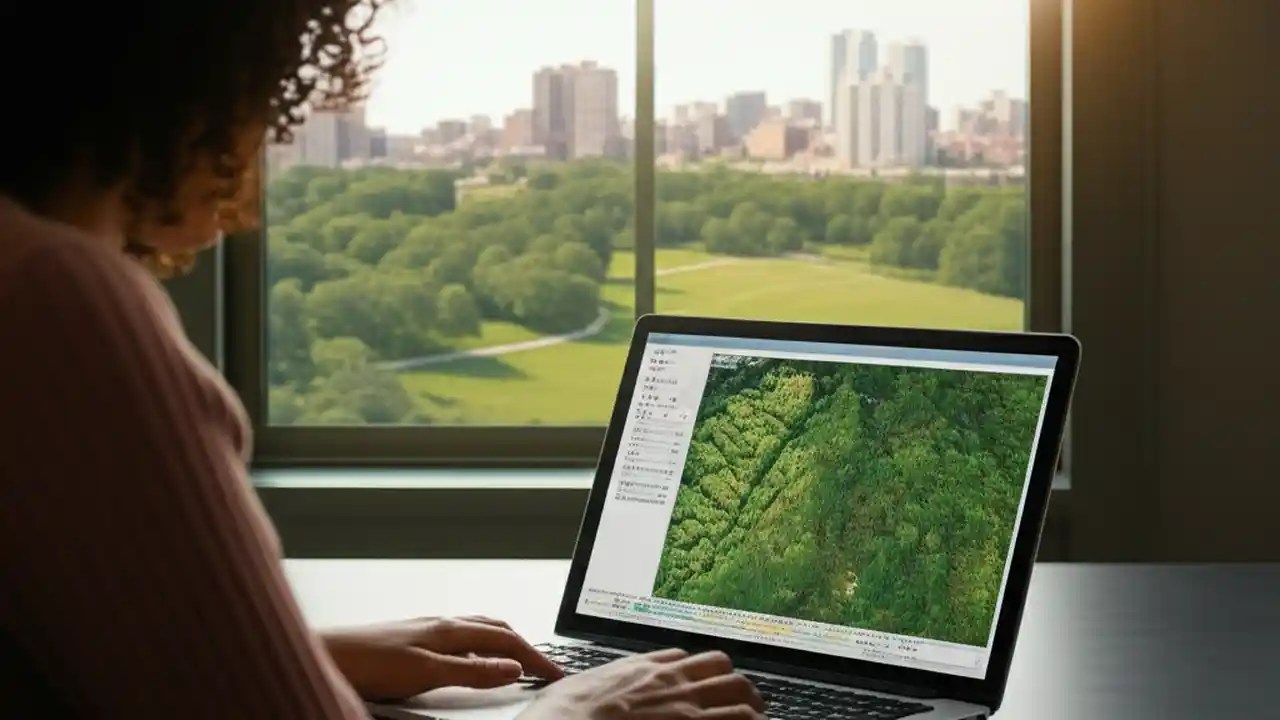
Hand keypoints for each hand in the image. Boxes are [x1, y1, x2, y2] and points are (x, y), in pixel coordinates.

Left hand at [322, 615, 563, 701]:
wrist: (325, 655)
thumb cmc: (367, 662)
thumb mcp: (427, 672)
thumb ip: (472, 670)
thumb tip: (513, 667)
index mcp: (450, 629)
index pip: (506, 639)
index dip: (534, 657)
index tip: (555, 674)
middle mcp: (441, 624)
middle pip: (495, 628)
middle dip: (524, 645)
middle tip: (543, 667)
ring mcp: (425, 630)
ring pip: (476, 632)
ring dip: (502, 643)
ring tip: (516, 660)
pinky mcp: (411, 640)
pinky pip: (458, 640)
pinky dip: (478, 649)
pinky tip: (469, 662)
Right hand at [518, 648, 765, 718]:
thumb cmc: (563, 716)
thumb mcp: (586, 686)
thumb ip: (609, 681)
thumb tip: (604, 685)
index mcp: (644, 669)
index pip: (688, 659)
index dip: (702, 674)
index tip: (706, 689)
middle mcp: (671, 683)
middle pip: (724, 671)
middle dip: (739, 689)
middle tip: (744, 708)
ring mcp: (685, 709)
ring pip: (740, 699)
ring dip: (752, 713)